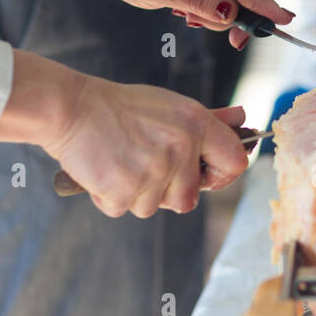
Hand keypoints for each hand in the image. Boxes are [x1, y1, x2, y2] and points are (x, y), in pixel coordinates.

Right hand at [0, 51, 249, 217]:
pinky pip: (124, 209)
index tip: (205, 174)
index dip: (220, 174)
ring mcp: (151, 172)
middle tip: (145, 164)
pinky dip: (110, 197)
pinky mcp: (122, 190)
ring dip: (137, 194)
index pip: (235, 163)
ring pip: (154, 207)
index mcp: (196, 125)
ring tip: (122, 162)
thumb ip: (209, 120)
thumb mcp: (171, 105)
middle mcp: (179, 148)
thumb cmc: (122, 107)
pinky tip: (104, 170)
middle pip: (189, 198)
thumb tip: (243, 121)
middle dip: (169, 190)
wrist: (71, 108)